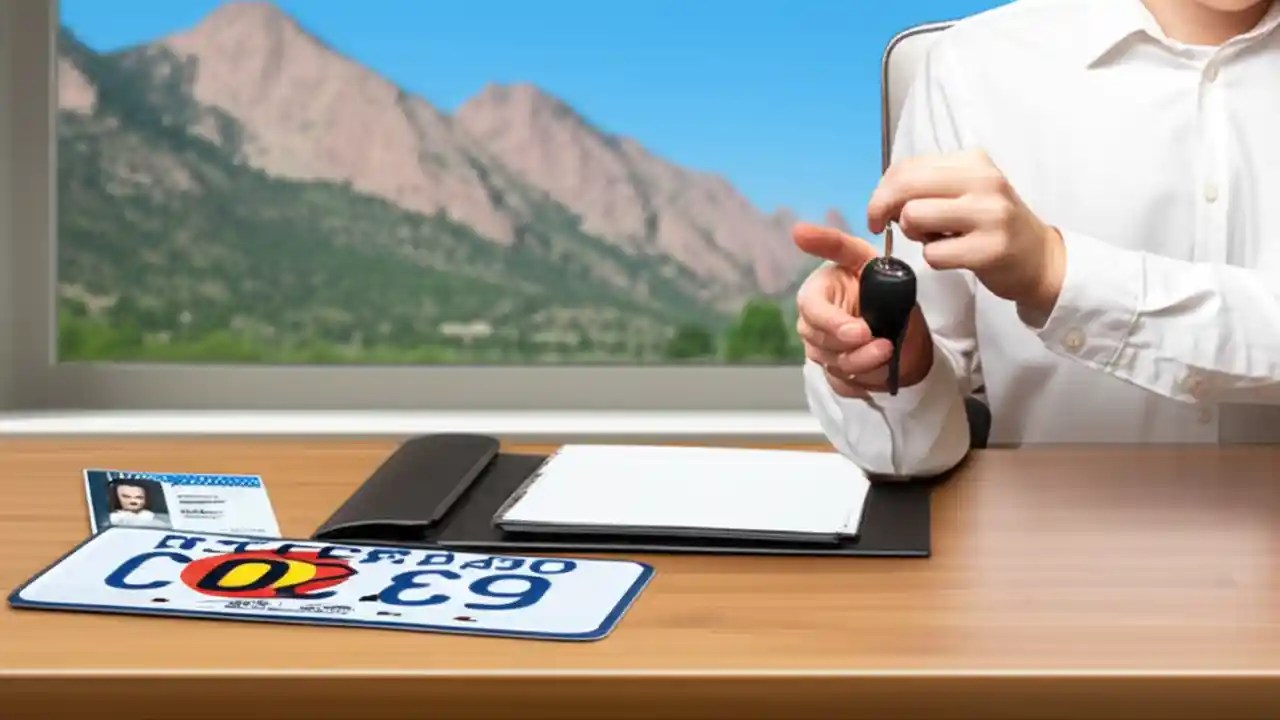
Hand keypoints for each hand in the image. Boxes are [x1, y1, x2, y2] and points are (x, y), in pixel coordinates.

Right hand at [792, 223, 933, 397]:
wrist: (909, 329)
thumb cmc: (886, 289)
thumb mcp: (868, 260)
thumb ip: (836, 247)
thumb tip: (798, 231)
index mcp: (817, 292)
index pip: (811, 309)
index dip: (832, 323)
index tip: (861, 331)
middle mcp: (812, 322)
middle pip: (819, 341)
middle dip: (855, 348)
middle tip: (886, 346)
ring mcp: (821, 350)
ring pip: (832, 365)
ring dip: (864, 364)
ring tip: (889, 355)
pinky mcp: (833, 373)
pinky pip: (841, 384)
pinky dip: (863, 381)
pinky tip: (880, 370)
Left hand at [867, 149, 1065, 320]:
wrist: (1039, 257)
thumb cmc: (992, 223)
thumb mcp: (965, 190)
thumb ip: (926, 185)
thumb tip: (882, 199)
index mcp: (973, 161)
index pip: (906, 166)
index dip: (881, 190)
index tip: (880, 209)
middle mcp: (983, 181)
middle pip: (905, 186)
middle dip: (881, 208)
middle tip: (884, 226)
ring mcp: (989, 214)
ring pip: (914, 217)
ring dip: (913, 234)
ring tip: (936, 237)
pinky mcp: (990, 249)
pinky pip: (933, 254)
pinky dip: (934, 258)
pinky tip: (954, 255)